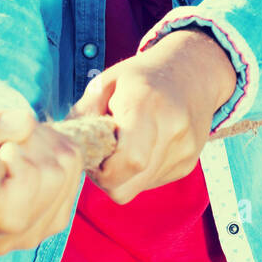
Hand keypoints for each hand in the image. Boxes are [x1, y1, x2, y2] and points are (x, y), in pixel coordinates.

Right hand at [0, 108, 83, 255]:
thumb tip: (25, 123)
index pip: (15, 202)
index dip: (16, 162)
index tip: (3, 149)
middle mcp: (9, 238)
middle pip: (50, 177)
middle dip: (31, 143)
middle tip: (6, 140)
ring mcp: (38, 231)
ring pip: (65, 168)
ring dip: (44, 141)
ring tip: (16, 143)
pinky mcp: (60, 215)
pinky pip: (74, 167)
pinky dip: (56, 147)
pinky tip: (31, 152)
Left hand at [66, 29, 232, 204]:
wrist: (193, 72)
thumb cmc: (141, 77)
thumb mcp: (106, 83)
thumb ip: (83, 115)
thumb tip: (69, 147)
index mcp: (147, 102)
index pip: (128, 160)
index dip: (102, 169)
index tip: (95, 152)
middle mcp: (172, 128)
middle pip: (127, 186)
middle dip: (106, 177)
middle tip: (104, 152)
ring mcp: (184, 150)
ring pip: (137, 188)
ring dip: (122, 175)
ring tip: (124, 145)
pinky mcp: (187, 164)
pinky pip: (151, 182)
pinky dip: (139, 171)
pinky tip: (143, 146)